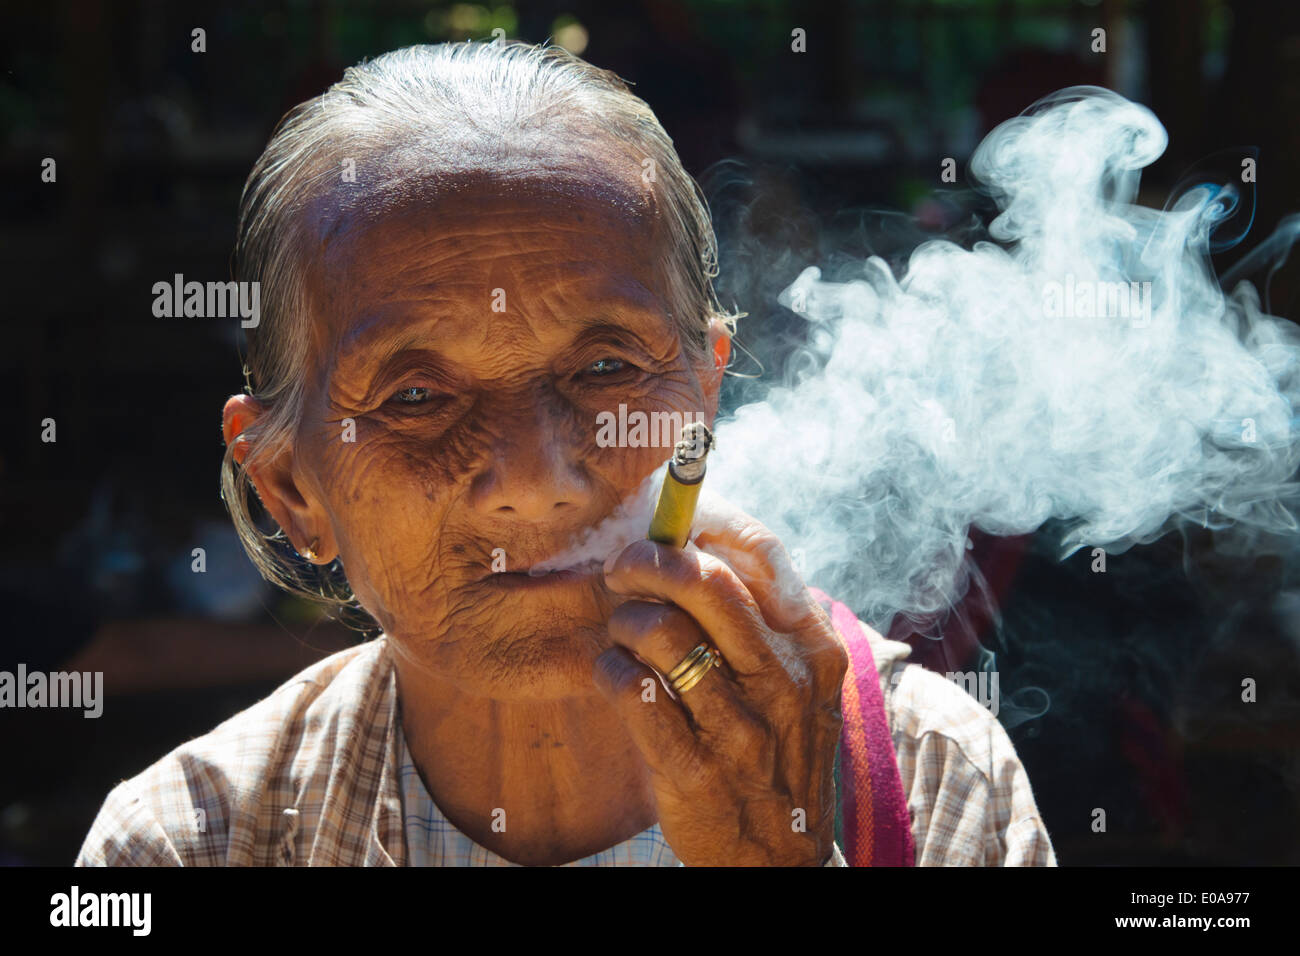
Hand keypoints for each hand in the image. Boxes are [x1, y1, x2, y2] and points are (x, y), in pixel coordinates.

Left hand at [593, 496, 848, 865]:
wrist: (779, 859)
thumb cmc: (776, 750)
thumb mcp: (795, 681)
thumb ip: (761, 619)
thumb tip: (698, 544)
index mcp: (811, 648)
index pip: (758, 557)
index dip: (698, 531)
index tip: (661, 535)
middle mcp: (783, 682)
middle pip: (705, 584)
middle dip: (647, 562)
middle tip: (621, 568)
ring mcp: (742, 729)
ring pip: (664, 634)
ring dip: (626, 621)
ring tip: (621, 631)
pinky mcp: (696, 770)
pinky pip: (635, 695)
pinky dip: (611, 672)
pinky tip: (613, 673)